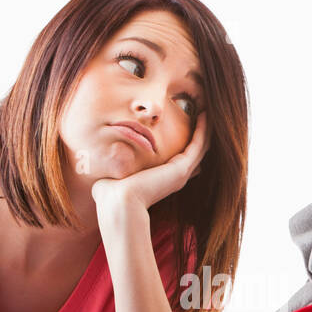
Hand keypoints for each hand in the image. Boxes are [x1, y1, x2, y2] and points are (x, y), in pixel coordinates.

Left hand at [92, 111, 207, 220]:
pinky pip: (199, 144)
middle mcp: (176, 176)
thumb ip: (115, 169)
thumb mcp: (116, 176)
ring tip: (208, 109)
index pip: (182, 159)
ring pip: (202, 146)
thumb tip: (103, 169)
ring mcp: (181, 173)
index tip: (189, 124)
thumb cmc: (111, 192)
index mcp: (163, 179)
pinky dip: (204, 129)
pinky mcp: (181, 168)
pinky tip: (204, 113)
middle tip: (204, 112)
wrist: (118, 202)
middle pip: (196, 151)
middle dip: (201, 132)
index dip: (188, 142)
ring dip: (206, 127)